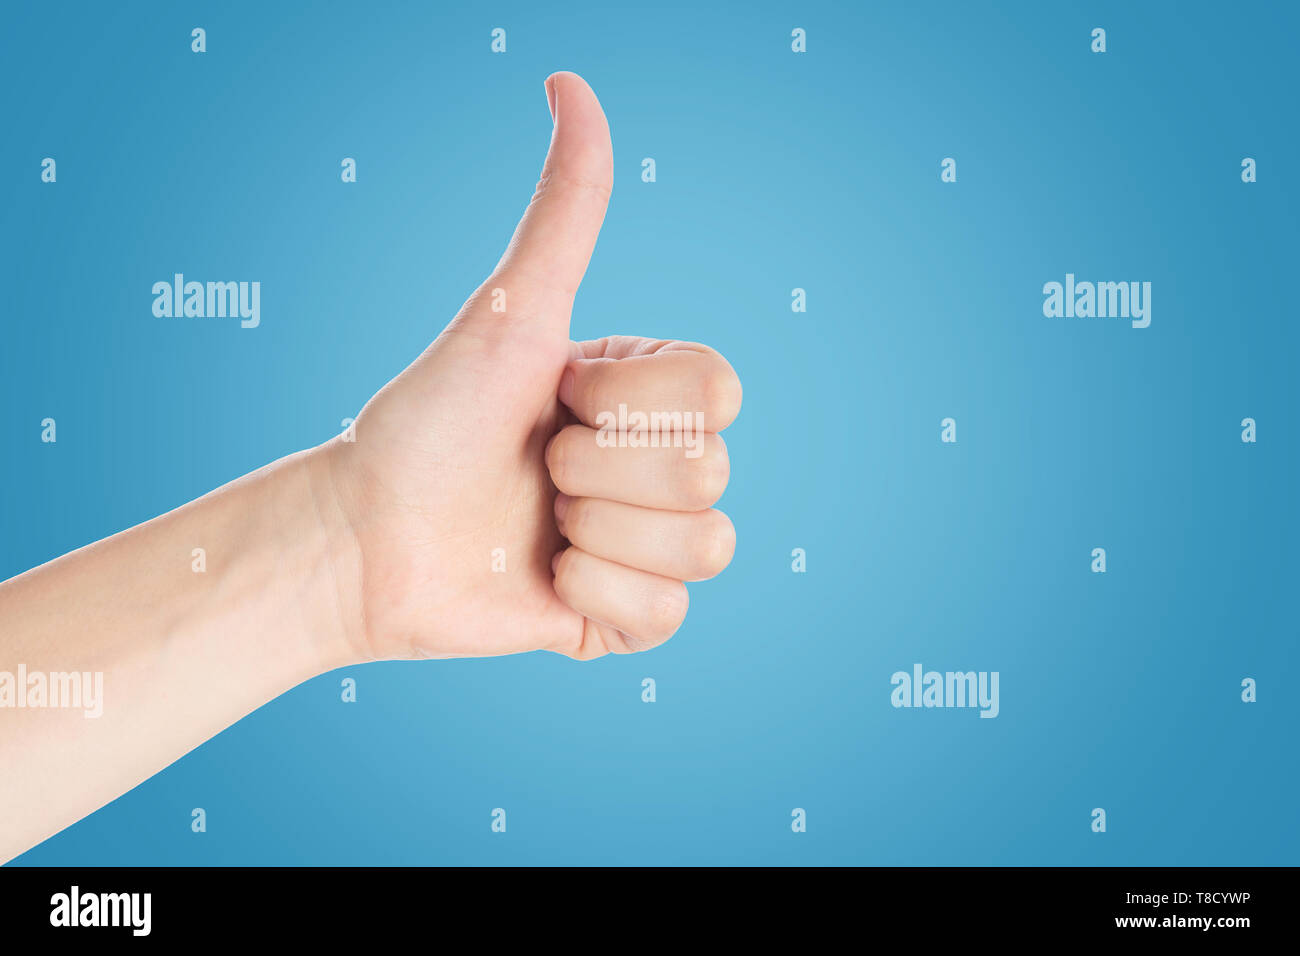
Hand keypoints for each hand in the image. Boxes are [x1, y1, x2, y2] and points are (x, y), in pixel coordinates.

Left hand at [316, 72, 741, 661]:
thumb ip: (562, 212)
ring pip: (706, 547)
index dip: (628, 401)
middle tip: (534, 470)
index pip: (717, 393)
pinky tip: (545, 581)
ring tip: (541, 527)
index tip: (554, 397)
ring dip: (602, 536)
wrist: (365, 538)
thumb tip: (569, 82)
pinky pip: (669, 618)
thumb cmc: (429, 418)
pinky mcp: (624, 618)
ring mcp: (645, 543)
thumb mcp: (508, 312)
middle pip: (710, 470)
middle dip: (598, 471)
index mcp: (645, 392)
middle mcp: (655, 465)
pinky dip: (597, 597)